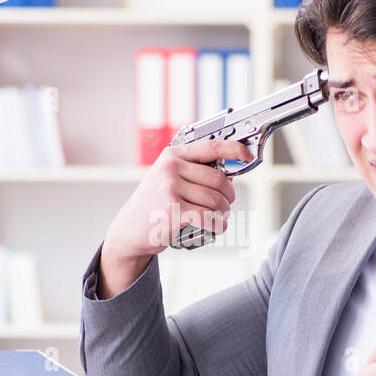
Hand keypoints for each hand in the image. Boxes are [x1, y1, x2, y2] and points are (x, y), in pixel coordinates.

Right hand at [97, 139, 252, 297]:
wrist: (129, 229)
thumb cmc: (153, 203)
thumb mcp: (167, 177)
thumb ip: (193, 171)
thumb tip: (229, 174)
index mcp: (172, 155)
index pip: (211, 147)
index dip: (235, 150)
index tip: (247, 156)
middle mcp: (171, 168)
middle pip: (219, 180)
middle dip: (229, 195)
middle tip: (226, 204)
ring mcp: (171, 188)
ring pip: (216, 200)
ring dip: (224, 213)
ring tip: (219, 217)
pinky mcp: (173, 210)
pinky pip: (209, 216)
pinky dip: (218, 224)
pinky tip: (217, 226)